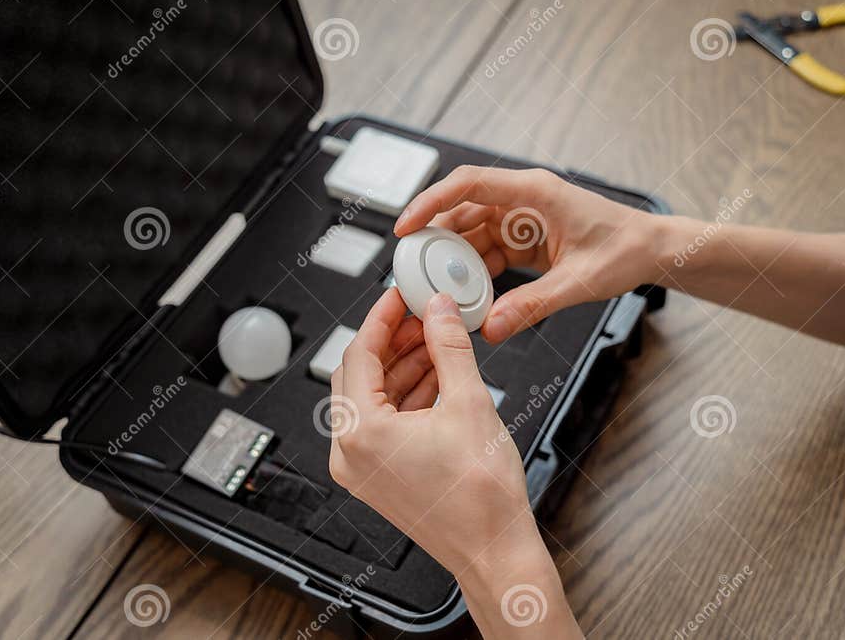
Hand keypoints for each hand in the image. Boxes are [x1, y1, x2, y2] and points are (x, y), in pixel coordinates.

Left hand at [330, 288, 580, 637]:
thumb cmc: (480, 498)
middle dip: (393, 340)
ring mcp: (361, 467)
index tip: (399, 295)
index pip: (359, 353)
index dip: (382, 317)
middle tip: (421, 314)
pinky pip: (382, 422)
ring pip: (372, 397)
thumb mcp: (469, 403)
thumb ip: (450, 347)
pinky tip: (435, 375)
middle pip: (360, 373)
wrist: (494, 550)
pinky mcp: (378, 476)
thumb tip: (440, 310)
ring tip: (435, 340)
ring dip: (402, 365)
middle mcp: (350, 453)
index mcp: (361, 434)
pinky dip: (405, 395)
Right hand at [394, 165, 663, 342]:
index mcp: (534, 192)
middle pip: (462, 211)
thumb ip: (533, 305)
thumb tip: (491, 326)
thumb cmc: (625, 250)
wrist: (651, 251)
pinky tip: (472, 294)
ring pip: (473, 234)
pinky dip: (477, 272)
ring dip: (456, 260)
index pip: (469, 185)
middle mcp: (523, 199)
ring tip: (440, 288)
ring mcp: (522, 218)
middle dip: (436, 240)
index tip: (406, 226)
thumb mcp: (579, 281)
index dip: (431, 202)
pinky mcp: (525, 238)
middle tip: (413, 269)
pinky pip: (489, 251)